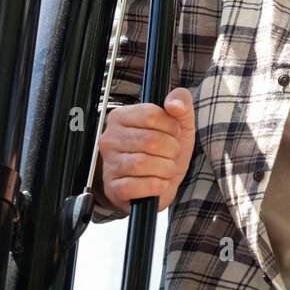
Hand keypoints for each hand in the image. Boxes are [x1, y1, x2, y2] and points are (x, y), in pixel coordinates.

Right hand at [98, 87, 196, 213]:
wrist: (162, 183)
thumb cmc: (166, 150)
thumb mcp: (180, 122)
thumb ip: (181, 101)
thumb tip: (173, 104)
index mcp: (121, 117)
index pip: (150, 114)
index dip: (170, 126)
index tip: (173, 132)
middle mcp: (110, 138)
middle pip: (149, 140)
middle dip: (171, 149)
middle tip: (171, 154)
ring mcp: (109, 164)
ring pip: (142, 163)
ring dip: (164, 168)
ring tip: (166, 168)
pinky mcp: (113, 188)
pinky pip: (135, 186)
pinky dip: (155, 186)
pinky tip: (159, 182)